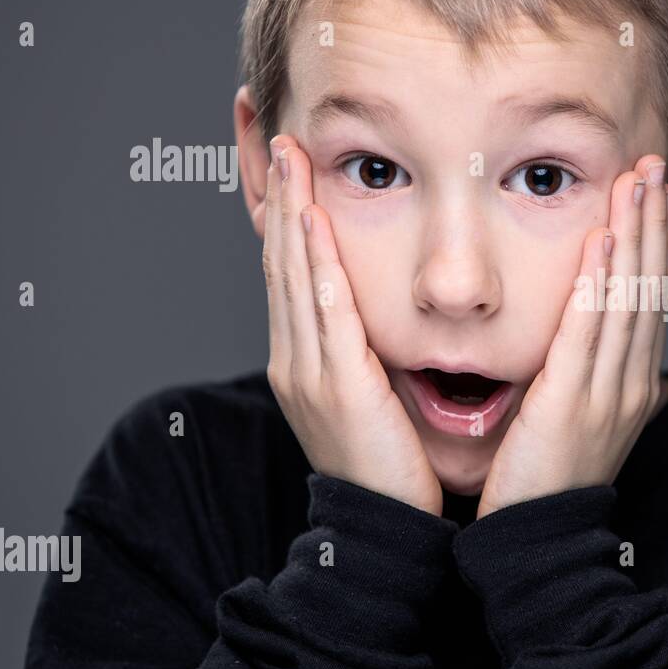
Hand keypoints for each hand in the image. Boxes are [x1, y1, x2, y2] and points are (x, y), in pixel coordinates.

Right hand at [261, 135, 442, 516]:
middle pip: (282, 262)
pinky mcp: (335, 385)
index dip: (289, 217)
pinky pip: (322, 309)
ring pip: (293, 274)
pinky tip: (313, 218)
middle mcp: (297, 359)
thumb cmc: (389, 466)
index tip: (292, 167)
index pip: (292, 273)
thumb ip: (369, 354)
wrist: (384, 530)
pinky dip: (314, 259)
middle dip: (279, 198)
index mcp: (307, 362)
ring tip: (290, 157)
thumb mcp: (370, 398)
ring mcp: (309, 371)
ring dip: (291, 211)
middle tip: (277, 138)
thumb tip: (382, 318)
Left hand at [477, 155, 667, 517]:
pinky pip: (593, 329)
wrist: (540, 543)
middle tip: (655, 165)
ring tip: (637, 180)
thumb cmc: (549, 482)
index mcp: (630, 385)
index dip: (652, 244)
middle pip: (649, 287)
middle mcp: (630, 382)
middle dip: (653, 223)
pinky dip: (602, 280)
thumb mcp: (584, 425)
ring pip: (629, 298)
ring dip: (635, 234)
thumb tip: (614, 357)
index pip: (648, 300)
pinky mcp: (575, 401)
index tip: (651, 195)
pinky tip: (603, 239)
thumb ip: (596, 382)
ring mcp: (608, 391)